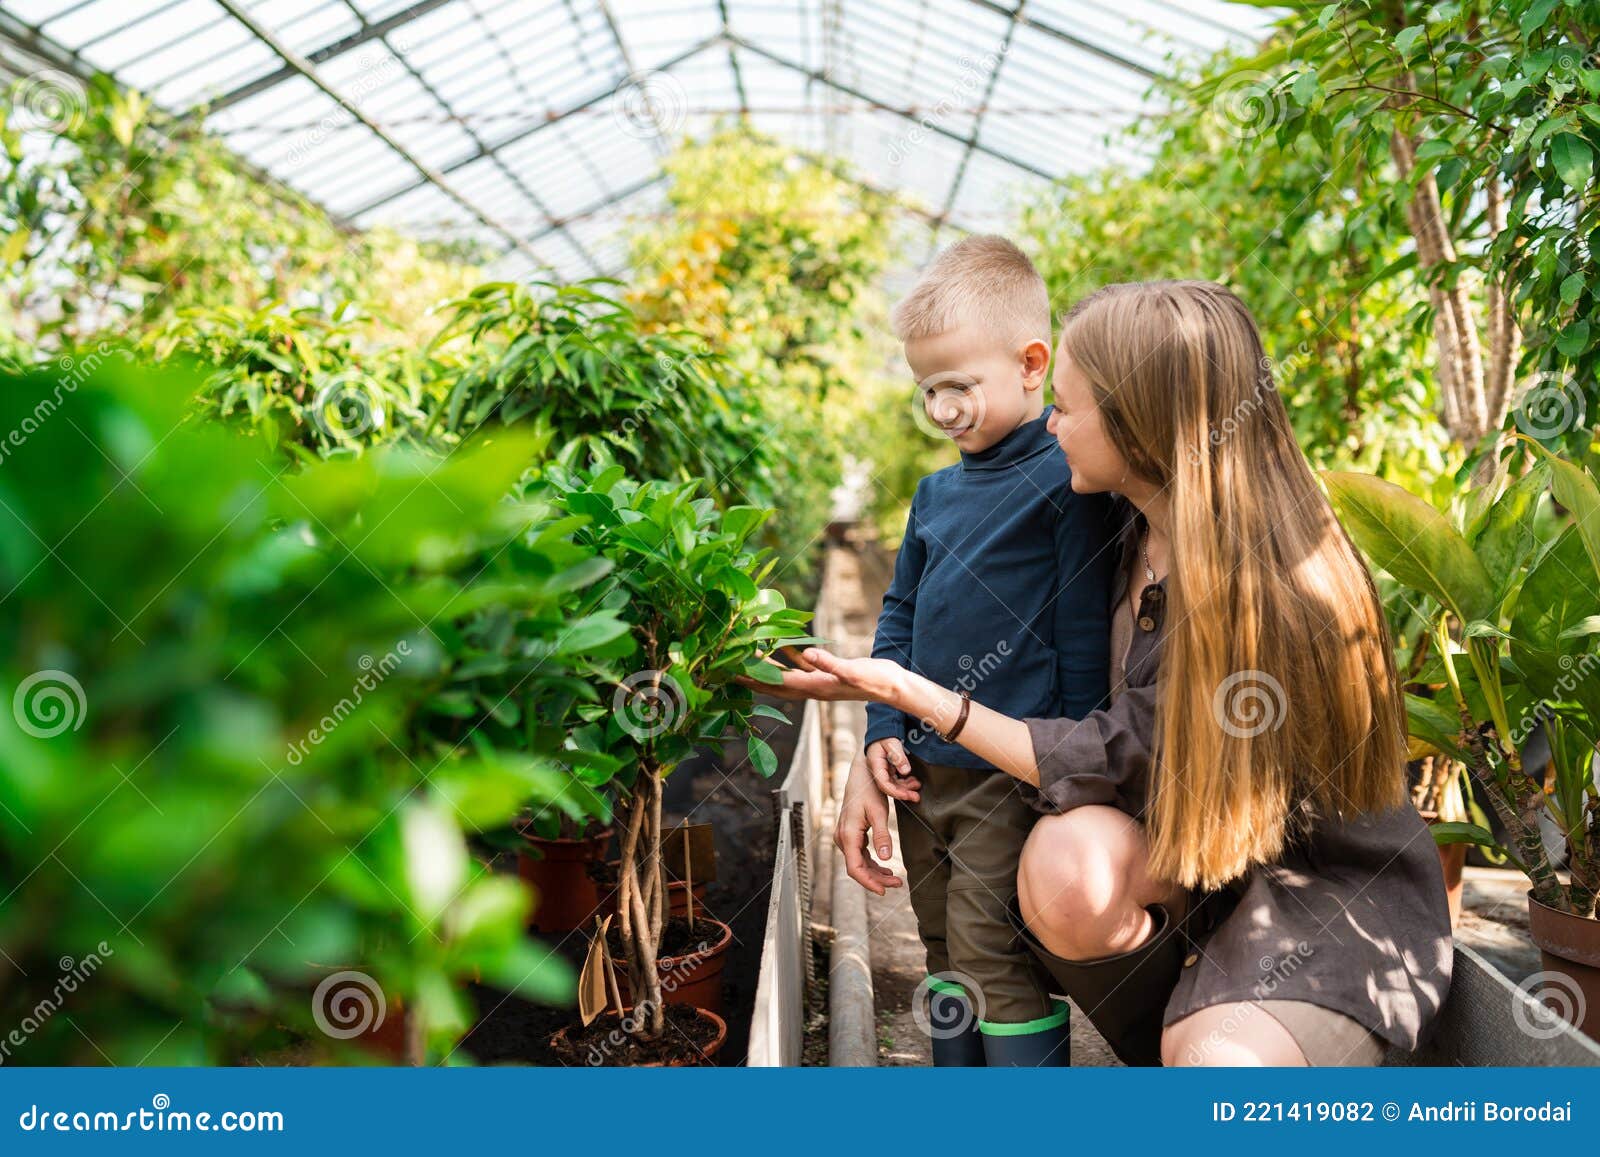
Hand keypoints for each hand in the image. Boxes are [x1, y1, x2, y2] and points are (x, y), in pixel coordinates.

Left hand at [740, 648, 909, 706]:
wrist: (895, 687)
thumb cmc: (877, 680)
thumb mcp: (853, 671)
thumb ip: (830, 664)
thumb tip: (807, 654)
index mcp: (816, 687)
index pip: (777, 683)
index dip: (755, 677)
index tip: (733, 672)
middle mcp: (813, 688)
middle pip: (774, 685)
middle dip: (751, 678)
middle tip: (728, 669)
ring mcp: (820, 683)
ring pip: (785, 677)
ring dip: (766, 670)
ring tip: (747, 658)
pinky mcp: (827, 676)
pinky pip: (800, 668)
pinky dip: (788, 660)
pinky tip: (781, 647)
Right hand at [834, 757, 902, 894]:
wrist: (860, 773)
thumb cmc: (869, 790)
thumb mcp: (879, 812)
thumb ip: (882, 836)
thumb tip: (887, 858)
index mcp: (848, 835)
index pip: (855, 869)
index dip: (869, 883)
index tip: (884, 891)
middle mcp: (843, 838)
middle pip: (858, 868)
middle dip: (877, 879)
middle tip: (898, 884)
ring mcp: (845, 837)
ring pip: (859, 863)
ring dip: (876, 873)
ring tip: (895, 878)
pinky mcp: (851, 834)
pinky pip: (860, 855)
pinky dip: (873, 863)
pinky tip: (886, 867)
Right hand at [865, 737, 920, 802]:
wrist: (882, 730)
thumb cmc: (885, 735)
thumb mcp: (892, 743)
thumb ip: (898, 756)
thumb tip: (906, 771)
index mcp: (875, 765)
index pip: (883, 783)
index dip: (895, 792)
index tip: (907, 795)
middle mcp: (878, 770)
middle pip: (889, 787)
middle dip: (903, 794)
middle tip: (916, 797)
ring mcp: (883, 771)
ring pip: (894, 785)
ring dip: (906, 788)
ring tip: (917, 787)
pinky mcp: (888, 770)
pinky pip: (896, 780)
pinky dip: (905, 782)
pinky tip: (914, 782)